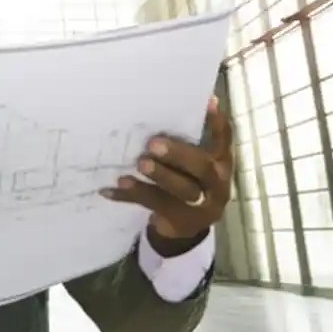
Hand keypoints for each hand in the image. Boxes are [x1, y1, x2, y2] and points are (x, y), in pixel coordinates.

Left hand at [101, 97, 232, 250]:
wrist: (188, 229)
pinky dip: (130, 196)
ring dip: (159, 176)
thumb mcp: (197, 166)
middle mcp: (215, 185)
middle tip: (153, 143)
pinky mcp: (177, 220)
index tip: (208, 102)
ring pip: (181, 191)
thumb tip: (161, 111)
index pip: (224, 142)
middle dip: (178, 154)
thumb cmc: (190, 182)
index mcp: (221, 164)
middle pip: (202, 169)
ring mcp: (199, 206)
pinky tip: (108, 190)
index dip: (218, 124)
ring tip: (139, 163)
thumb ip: (189, 145)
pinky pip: (152, 205)